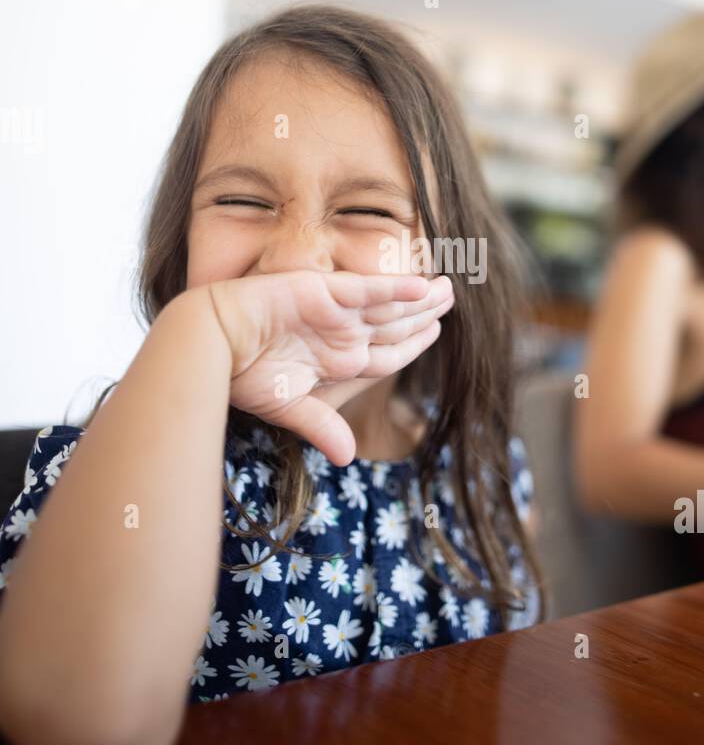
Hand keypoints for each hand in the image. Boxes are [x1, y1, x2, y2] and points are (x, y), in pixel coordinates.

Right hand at [202, 270, 453, 463]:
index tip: (436, 331)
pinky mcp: (323, 293)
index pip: (387, 354)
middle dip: (425, 314)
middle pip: (396, 326)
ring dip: (420, 299)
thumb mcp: (288, 406)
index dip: (414, 344)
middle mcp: (341, 334)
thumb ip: (322, 425)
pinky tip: (420, 286)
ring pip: (389, 306)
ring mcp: (334, 312)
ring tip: (448, 289)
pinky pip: (367, 291)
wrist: (210, 344)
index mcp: (336, 360)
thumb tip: (347, 458)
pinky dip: (394, 289)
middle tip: (452, 298)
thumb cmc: (240, 374)